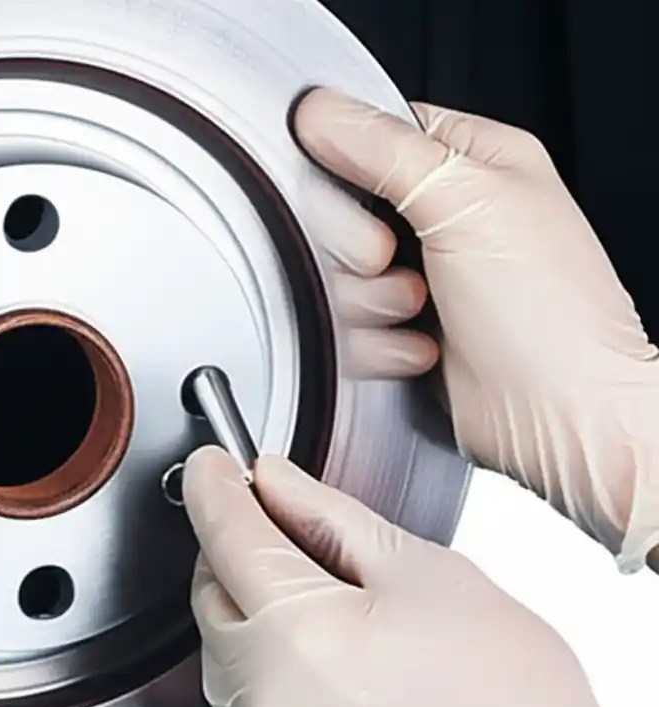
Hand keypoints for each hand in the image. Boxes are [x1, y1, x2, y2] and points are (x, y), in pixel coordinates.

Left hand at [184, 447, 605, 706]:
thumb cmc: (510, 700)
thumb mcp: (429, 577)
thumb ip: (335, 520)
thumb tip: (276, 480)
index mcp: (298, 634)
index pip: (224, 535)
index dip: (215, 486)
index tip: (212, 464)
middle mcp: (264, 695)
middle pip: (212, 591)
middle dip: (239, 549)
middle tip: (288, 526)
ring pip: (227, 645)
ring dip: (256, 608)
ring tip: (338, 607)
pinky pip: (248, 691)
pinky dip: (270, 659)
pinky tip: (331, 652)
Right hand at [295, 87, 658, 571]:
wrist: (560, 419)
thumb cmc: (548, 315)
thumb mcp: (467, 204)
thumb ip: (385, 150)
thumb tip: (319, 113)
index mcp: (479, 161)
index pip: (378, 132)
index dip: (350, 165)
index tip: (362, 199)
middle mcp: (453, 215)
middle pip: (344, 208)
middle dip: (357, 248)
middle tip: (395, 261)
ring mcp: (428, 275)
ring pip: (338, 273)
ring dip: (368, 303)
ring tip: (420, 313)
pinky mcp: (407, 330)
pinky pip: (348, 325)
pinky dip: (375, 345)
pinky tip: (422, 349)